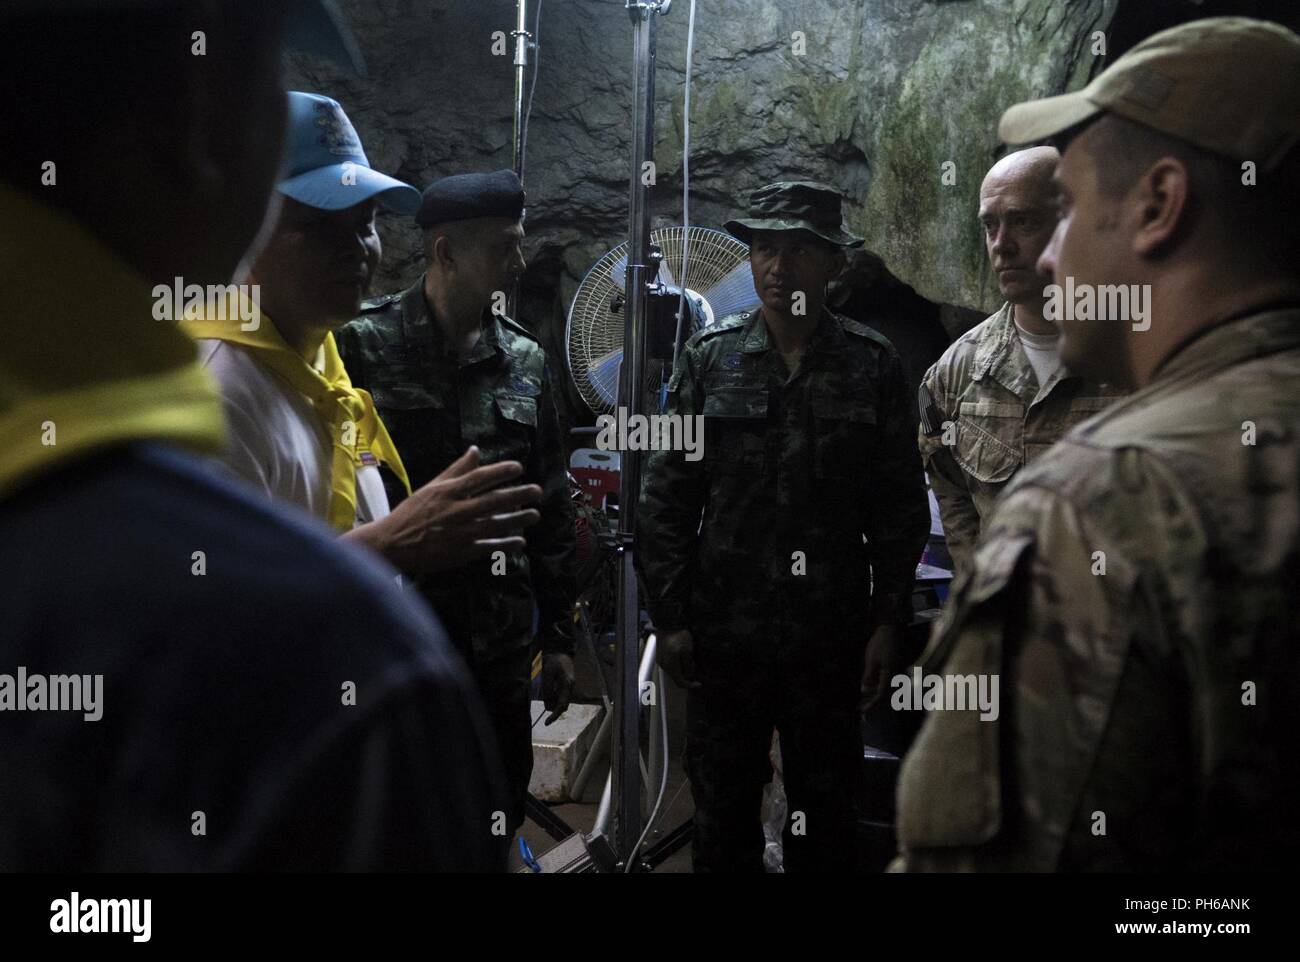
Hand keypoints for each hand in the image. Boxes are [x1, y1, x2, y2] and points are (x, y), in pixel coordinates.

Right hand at [346, 446, 541, 573]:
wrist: (393, 544)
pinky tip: (521, 541)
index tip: (518, 467)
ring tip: (535, 515)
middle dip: (519, 495)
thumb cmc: (413, 512)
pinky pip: (489, 546)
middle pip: (494, 500)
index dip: (500, 471)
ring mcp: (460, 532)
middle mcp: (457, 510)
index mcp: (448, 492)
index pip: (479, 478)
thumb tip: (476, 450)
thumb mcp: (432, 487)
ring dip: (518, 519)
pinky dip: (506, 544)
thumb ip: (456, 469)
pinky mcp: (462, 552)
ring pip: (496, 524)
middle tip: (537, 491)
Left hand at [540, 652, 574, 724]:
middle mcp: (570, 688)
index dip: (554, 716)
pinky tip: (547, 685)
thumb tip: (548, 705)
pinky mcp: (566, 686)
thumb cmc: (554, 660)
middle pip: (561, 705)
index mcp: (567, 685)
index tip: (546, 723)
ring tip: (543, 684)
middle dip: (551, 705)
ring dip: (550, 699)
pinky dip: (551, 695)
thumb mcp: (547, 672)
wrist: (561, 651)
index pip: (561, 706)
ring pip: (559, 700)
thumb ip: (547, 689)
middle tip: (541, 694)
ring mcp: (569, 687)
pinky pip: (558, 695)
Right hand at [657, 628, 699, 688]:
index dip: (690, 685)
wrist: (668, 624)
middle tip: (693, 663)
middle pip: (677, 677)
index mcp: (671, 665)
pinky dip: (677, 663)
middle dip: (687, 673)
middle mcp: (664, 666)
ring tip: (687, 656)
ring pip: (674, 671)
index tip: (699, 683)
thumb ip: (688, 665)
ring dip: (682, 667)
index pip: (680, 683)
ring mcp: (661, 661)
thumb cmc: (678, 636)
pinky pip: (670, 665)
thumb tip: (689, 676)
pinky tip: (681, 654)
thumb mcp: (688, 650)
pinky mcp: (660, 656)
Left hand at [861, 624, 907, 711]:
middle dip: (875, 707)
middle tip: (864, 715)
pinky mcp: (894, 670)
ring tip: (864, 706)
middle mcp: (896, 676)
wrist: (891, 630)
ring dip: (876, 700)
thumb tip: (865, 690)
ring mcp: (896, 674)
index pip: (882, 695)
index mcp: (890, 674)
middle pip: (886, 697)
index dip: (873, 705)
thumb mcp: (871, 659)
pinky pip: (887, 684)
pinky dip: (878, 690)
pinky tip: (869, 692)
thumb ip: (869, 675)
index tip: (864, 712)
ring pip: (887, 692)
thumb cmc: (880, 643)